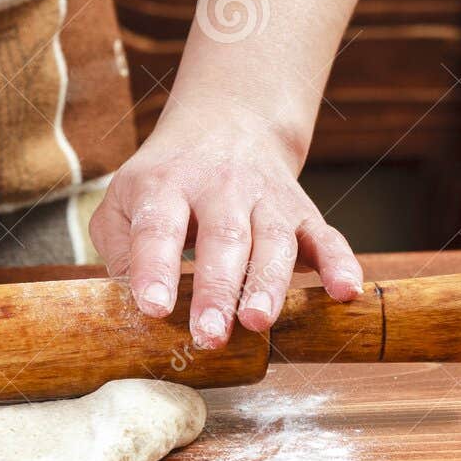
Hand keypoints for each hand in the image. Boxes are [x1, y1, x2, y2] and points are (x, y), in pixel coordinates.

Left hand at [89, 108, 363, 349]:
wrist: (227, 125)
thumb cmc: (164, 181)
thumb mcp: (123, 201)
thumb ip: (118, 249)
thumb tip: (125, 304)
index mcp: (165, 186)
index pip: (158, 229)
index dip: (155, 270)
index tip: (154, 309)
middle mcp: (220, 187)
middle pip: (223, 238)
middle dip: (217, 290)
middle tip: (209, 335)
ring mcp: (266, 198)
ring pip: (273, 240)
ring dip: (268, 283)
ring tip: (258, 321)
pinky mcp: (303, 211)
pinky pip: (326, 236)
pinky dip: (339, 263)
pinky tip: (343, 292)